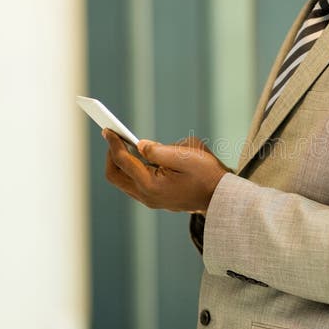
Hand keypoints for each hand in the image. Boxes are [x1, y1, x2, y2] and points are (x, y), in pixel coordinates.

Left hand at [103, 130, 230, 212]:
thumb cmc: (207, 174)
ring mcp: (149, 200)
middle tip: (113, 136)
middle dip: (111, 154)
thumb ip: (159, 150)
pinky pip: (133, 183)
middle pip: (114, 175)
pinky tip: (138, 156)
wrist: (220, 197)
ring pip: (122, 181)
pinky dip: (130, 169)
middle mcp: (146, 196)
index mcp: (151, 185)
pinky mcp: (154, 199)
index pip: (122, 161)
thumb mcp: (186, 156)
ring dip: (120, 162)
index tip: (107, 129)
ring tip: (124, 144)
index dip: (113, 143)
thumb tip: (140, 145)